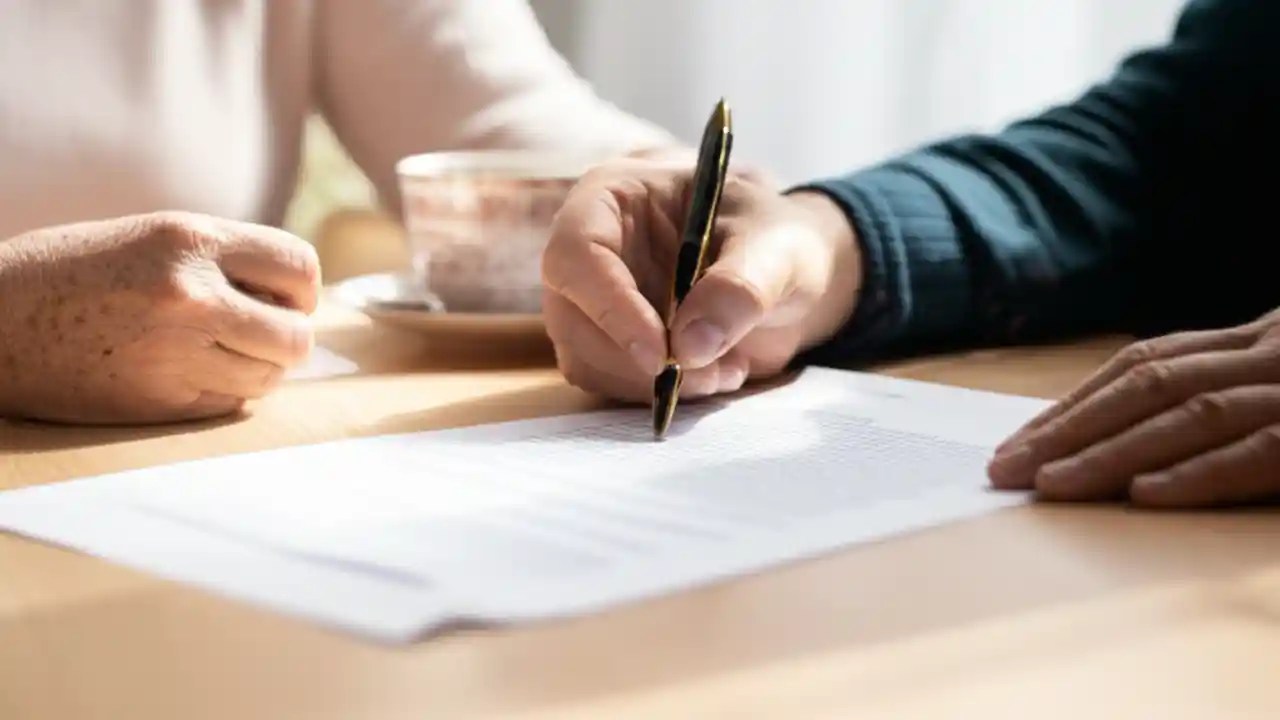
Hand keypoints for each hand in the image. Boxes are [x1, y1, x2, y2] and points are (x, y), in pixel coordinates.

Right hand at [0, 211, 319, 423]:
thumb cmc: (71, 271)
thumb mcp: (151, 237)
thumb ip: (223, 257)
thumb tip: (298, 294)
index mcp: (190, 240)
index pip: (300, 268)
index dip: (300, 289)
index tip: (284, 298)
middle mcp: (191, 295)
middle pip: (296, 337)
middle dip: (288, 338)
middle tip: (261, 335)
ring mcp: (176, 352)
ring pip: (268, 377)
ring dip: (258, 370)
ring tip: (219, 353)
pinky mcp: (159, 400)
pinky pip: (230, 403)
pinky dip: (223, 392)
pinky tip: (187, 373)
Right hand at [541, 158, 860, 401]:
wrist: (788, 275)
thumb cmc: (776, 237)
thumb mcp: (777, 247)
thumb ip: (740, 286)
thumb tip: (689, 346)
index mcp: (614, 197)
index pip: (576, 253)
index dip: (610, 307)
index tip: (661, 353)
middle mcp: (590, 250)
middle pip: (570, 317)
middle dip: (636, 359)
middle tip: (706, 371)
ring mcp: (594, 301)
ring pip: (585, 359)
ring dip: (650, 383)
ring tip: (724, 370)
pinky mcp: (609, 344)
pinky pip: (610, 383)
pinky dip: (658, 393)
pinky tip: (714, 375)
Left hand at [988, 308, 1279, 507]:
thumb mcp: (1277, 385)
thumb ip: (1216, 399)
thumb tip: (1117, 439)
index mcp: (1252, 344)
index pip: (1143, 367)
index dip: (1075, 405)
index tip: (1014, 445)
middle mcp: (1269, 355)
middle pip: (1151, 387)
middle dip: (1071, 429)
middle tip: (1005, 470)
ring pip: (1193, 414)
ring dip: (1113, 451)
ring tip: (1050, 484)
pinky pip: (1260, 451)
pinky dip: (1197, 472)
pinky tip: (1142, 494)